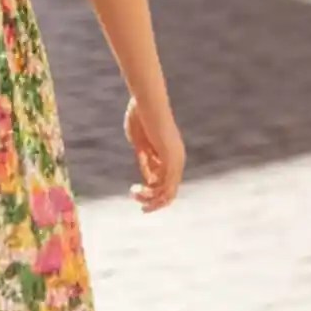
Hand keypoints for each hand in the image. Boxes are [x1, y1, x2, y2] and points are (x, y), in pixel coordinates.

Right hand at [124, 96, 184, 212]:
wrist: (146, 103)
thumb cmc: (141, 118)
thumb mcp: (142, 146)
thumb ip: (146, 162)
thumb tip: (149, 180)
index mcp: (170, 155)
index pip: (167, 183)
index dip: (151, 192)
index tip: (133, 190)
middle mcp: (177, 160)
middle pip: (170, 192)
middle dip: (153, 202)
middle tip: (139, 207)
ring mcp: (176, 160)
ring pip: (168, 193)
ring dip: (150, 200)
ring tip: (134, 195)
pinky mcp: (171, 160)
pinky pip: (164, 186)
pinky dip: (151, 193)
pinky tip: (137, 189)